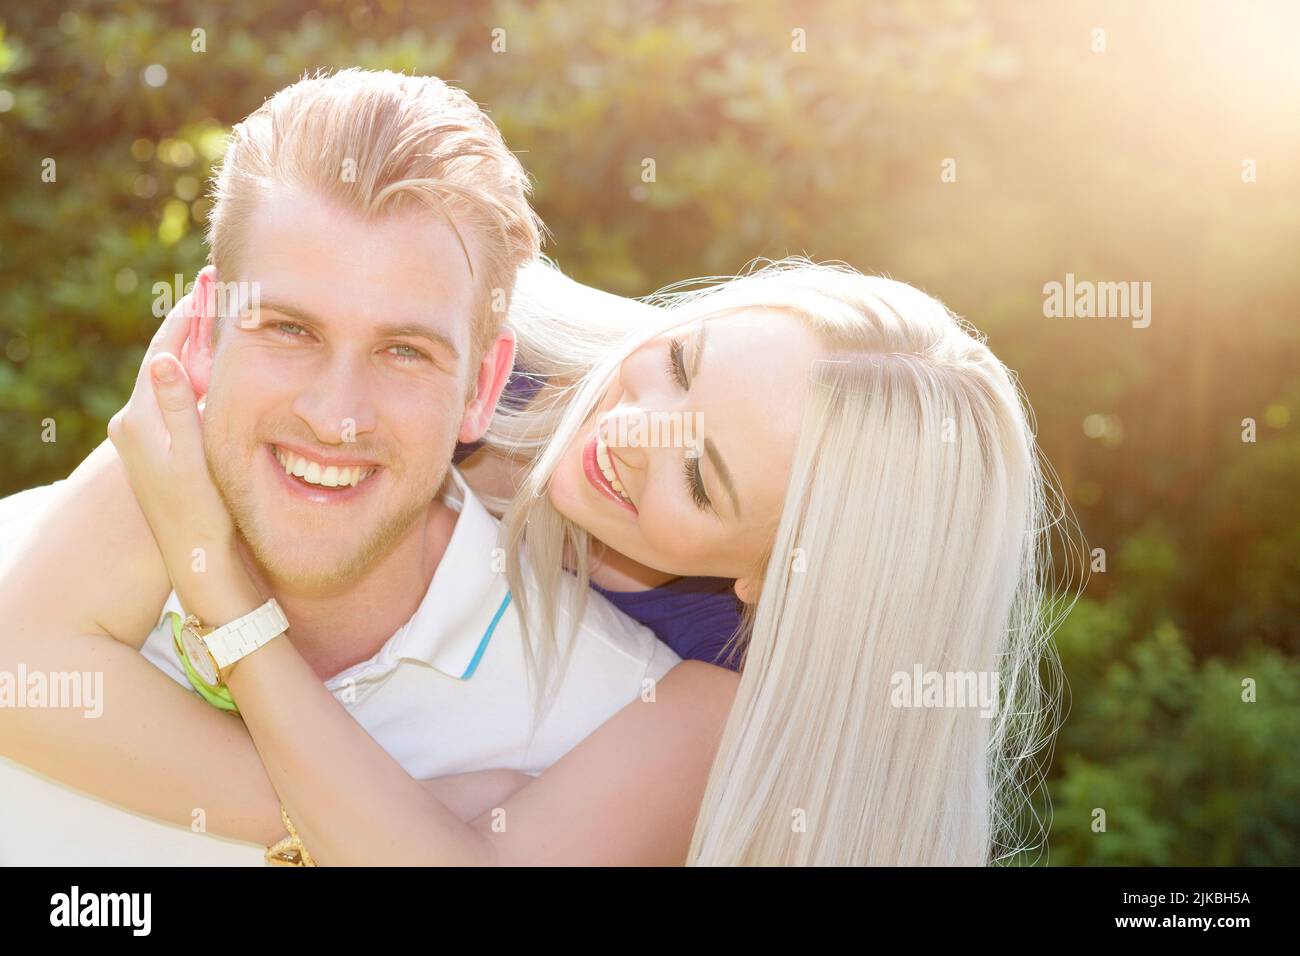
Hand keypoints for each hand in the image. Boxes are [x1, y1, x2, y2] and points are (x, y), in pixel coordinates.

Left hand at [107, 270, 242, 604]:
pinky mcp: (164, 454)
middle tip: (222, 292)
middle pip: (167, 360)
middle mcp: (136, 426)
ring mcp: (148, 441)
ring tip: (227, 323)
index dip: (189, 314)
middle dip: (195, 326)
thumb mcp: (192, 459)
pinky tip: (225, 376)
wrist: (198, 566)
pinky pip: (183, 403)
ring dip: (201, 352)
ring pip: (176, 381)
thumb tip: (167, 357)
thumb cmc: (201, 515)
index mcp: (138, 420)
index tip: (211, 280)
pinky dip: (203, 381)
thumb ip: (178, 407)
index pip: (163, 350)